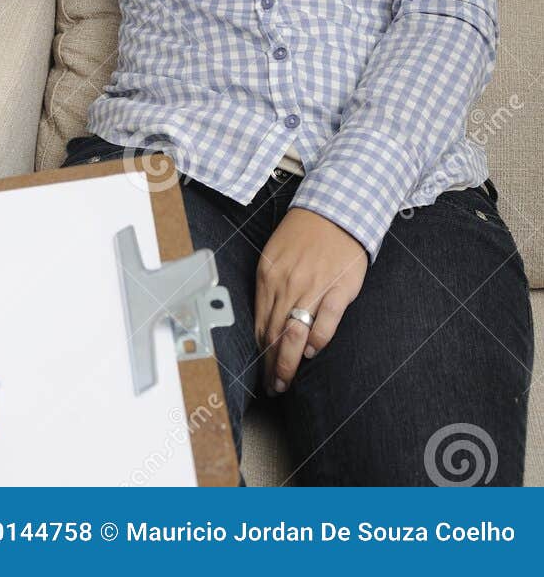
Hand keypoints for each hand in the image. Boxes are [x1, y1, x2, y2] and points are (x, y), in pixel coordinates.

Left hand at [255, 207, 367, 394]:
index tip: (261, 370)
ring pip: (294, 333)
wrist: (335, 211)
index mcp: (268, 275)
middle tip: (273, 387)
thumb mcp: (276, 255)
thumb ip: (271, 288)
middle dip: (271, 365)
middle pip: (274, 334)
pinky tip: (311, 352)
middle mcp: (287, 283)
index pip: (260, 323)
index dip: (259, 352)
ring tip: (286, 382)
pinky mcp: (338, 289)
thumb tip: (267, 324)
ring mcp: (313, 286)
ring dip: (288, 362)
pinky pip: (325, 322)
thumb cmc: (305, 234)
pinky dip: (316, 341)